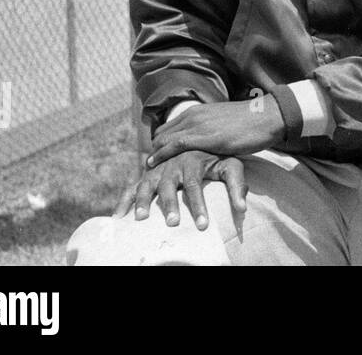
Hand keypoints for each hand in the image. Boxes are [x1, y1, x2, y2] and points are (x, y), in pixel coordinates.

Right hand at [113, 150, 245, 230]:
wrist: (201, 135)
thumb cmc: (219, 156)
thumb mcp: (232, 165)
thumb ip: (237, 185)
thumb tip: (243, 210)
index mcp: (193, 160)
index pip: (194, 185)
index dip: (198, 206)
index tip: (202, 226)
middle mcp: (172, 162)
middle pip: (168, 185)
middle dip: (170, 206)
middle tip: (173, 225)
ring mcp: (158, 167)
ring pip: (147, 184)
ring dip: (143, 202)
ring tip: (141, 220)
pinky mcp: (148, 173)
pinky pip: (133, 186)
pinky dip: (125, 200)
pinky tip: (118, 217)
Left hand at [148, 97, 285, 166]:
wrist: (267, 117)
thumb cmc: (252, 124)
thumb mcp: (226, 124)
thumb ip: (212, 130)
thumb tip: (209, 141)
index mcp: (199, 111)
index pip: (169, 127)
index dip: (160, 143)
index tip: (155, 157)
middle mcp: (194, 115)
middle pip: (162, 133)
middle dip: (153, 150)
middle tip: (148, 166)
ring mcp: (198, 124)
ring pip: (164, 139)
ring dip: (154, 154)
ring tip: (147, 169)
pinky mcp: (204, 136)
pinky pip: (174, 145)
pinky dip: (161, 155)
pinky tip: (154, 165)